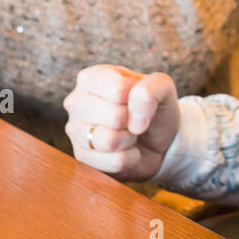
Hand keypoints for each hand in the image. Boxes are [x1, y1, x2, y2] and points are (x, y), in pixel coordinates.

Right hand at [62, 65, 178, 181]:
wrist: (157, 139)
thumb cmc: (154, 108)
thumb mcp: (163, 87)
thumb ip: (151, 89)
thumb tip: (134, 118)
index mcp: (92, 77)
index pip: (118, 88)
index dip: (138, 99)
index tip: (138, 100)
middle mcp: (76, 101)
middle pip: (114, 116)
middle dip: (134, 121)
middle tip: (134, 119)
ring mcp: (75, 130)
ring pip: (110, 141)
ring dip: (130, 140)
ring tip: (130, 133)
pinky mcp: (81, 156)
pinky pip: (114, 162)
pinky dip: (130, 158)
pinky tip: (126, 149)